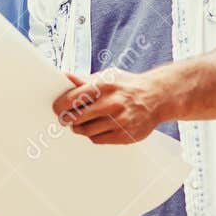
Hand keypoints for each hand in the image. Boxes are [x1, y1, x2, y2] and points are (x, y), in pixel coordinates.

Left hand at [53, 68, 168, 143]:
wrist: (158, 97)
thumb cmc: (129, 86)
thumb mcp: (108, 76)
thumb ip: (86, 80)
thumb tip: (65, 77)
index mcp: (105, 86)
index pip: (73, 98)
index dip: (60, 105)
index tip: (57, 107)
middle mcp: (112, 103)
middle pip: (77, 117)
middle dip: (67, 119)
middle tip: (64, 119)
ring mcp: (119, 121)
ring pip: (86, 131)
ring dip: (79, 128)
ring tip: (79, 124)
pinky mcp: (125, 135)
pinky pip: (98, 140)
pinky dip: (93, 135)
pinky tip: (95, 128)